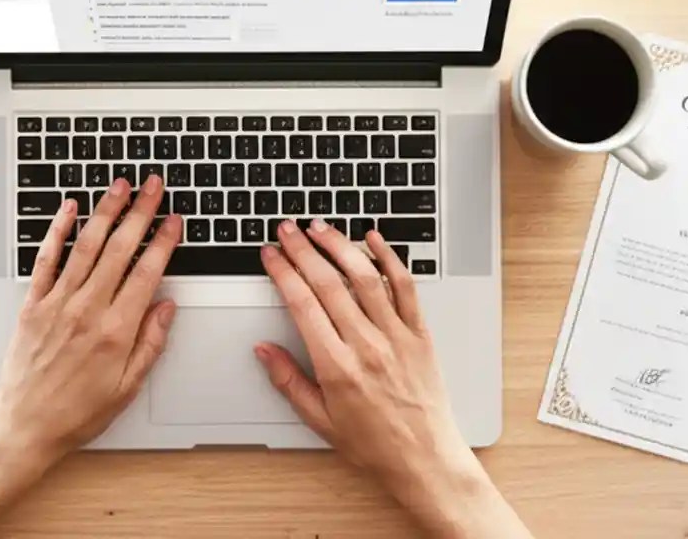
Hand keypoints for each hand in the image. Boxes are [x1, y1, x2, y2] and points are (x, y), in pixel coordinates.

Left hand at [0, 175, 181, 492]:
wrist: (25, 425)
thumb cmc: (77, 413)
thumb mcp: (128, 387)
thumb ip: (150, 343)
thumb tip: (166, 307)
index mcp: (116, 330)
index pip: (147, 272)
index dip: (163, 242)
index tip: (174, 220)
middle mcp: (87, 310)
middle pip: (119, 249)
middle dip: (140, 212)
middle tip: (154, 187)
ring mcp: (57, 303)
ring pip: (85, 246)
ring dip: (105, 212)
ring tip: (120, 187)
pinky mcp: (33, 304)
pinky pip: (46, 259)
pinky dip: (57, 231)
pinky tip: (69, 209)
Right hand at [255, 219, 531, 538]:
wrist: (424, 459)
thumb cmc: (373, 444)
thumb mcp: (319, 420)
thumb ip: (288, 380)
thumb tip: (263, 350)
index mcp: (337, 367)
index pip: (303, 304)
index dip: (282, 272)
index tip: (270, 254)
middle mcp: (367, 345)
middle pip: (329, 283)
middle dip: (303, 250)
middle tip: (288, 229)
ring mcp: (396, 336)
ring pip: (366, 277)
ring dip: (340, 246)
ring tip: (321, 227)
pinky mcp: (420, 334)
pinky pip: (406, 287)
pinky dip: (391, 258)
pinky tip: (375, 239)